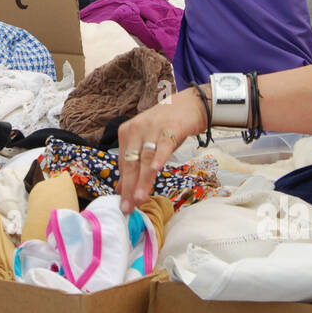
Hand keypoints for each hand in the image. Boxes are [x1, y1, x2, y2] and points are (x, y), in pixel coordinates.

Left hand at [116, 87, 207, 212]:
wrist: (190, 104)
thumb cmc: (166, 127)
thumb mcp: (147, 143)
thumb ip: (134, 165)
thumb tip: (121, 190)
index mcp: (127, 133)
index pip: (123, 164)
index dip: (124, 186)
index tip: (124, 206)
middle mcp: (136, 129)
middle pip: (131, 162)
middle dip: (129, 187)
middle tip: (128, 208)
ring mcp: (153, 127)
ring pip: (145, 158)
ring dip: (142, 179)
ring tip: (140, 198)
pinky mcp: (171, 128)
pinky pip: (163, 145)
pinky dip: (159, 158)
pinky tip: (155, 170)